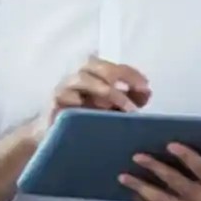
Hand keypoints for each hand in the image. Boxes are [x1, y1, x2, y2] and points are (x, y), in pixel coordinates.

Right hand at [23, 55, 150, 145]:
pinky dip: (78, 102)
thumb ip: (130, 98)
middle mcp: (78, 75)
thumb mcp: (113, 108)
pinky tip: (89, 111)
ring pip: (83, 79)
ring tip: (116, 107)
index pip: (116, 66)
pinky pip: (65, 97)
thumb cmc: (87, 117)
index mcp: (94, 73)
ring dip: (103, 90)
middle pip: (98, 65)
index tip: (145, 88)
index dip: (131, 75)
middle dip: (118, 78)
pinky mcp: (54, 103)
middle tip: (132, 101)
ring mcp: (64, 87)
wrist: (55, 134)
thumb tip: (147, 92)